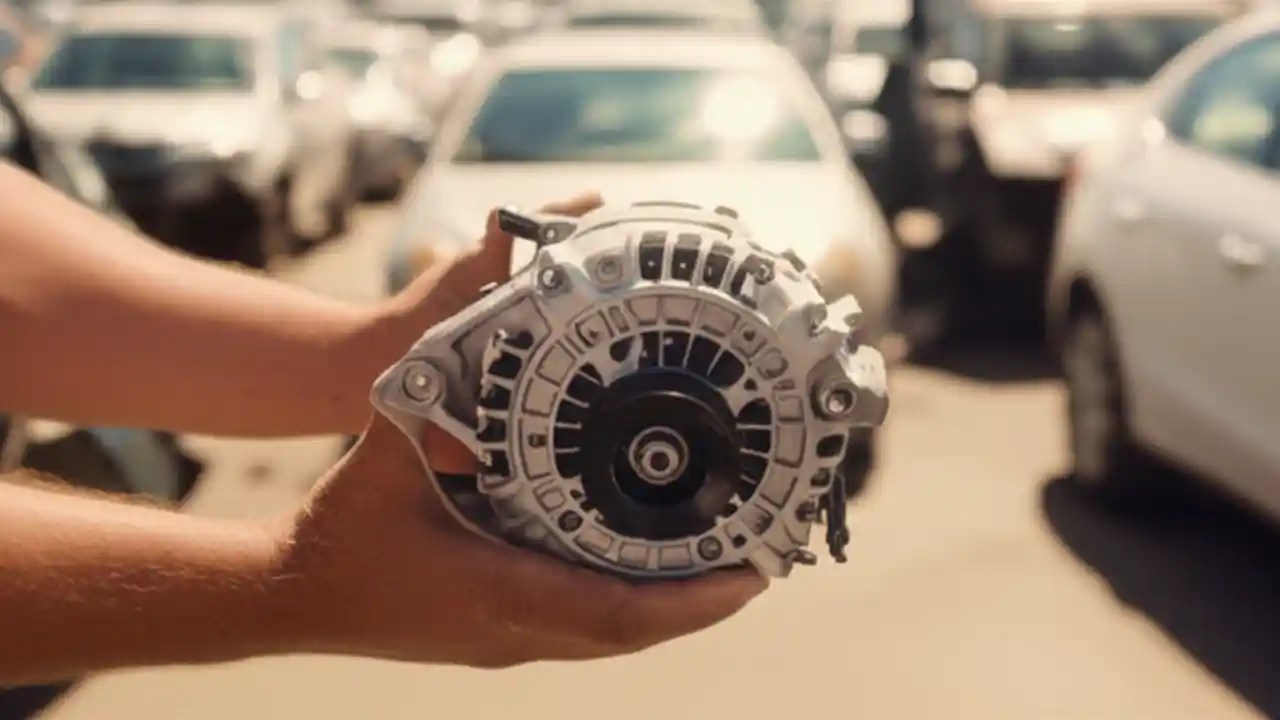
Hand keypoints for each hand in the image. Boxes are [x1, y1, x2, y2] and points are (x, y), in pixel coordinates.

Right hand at [274, 196, 768, 667]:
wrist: (291, 596)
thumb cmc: (341, 530)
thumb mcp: (386, 452)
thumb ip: (431, 388)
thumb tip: (462, 331)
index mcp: (495, 591)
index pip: (614, 612)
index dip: (689, 601)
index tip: (749, 577)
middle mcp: (512, 631)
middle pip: (631, 634)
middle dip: (701, 605)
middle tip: (761, 564)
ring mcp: (506, 643)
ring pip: (612, 638)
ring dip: (672, 611)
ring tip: (725, 572)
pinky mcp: (498, 638)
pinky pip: (585, 630)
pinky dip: (631, 610)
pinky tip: (652, 580)